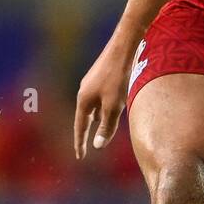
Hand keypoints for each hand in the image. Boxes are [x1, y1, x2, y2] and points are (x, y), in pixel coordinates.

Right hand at [74, 33, 136, 157]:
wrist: (123, 47)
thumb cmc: (118, 78)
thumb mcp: (113, 106)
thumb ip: (106, 126)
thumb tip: (97, 145)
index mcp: (83, 100)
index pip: (80, 127)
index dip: (80, 143)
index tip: (80, 157)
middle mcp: (84, 91)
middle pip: (85, 117)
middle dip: (87, 132)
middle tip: (86, 147)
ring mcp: (91, 83)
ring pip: (94, 107)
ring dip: (98, 119)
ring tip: (103, 130)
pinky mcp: (101, 76)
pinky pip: (100, 98)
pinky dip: (105, 107)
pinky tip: (114, 107)